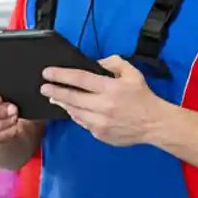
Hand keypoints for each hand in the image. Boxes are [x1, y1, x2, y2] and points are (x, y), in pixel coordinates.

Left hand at [40, 55, 168, 146]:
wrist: (154, 124)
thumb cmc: (143, 97)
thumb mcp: (132, 73)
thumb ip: (113, 63)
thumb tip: (96, 64)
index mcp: (111, 88)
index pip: (80, 79)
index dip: (61, 75)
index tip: (48, 73)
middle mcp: (103, 106)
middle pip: (71, 98)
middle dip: (55, 91)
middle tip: (44, 87)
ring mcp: (100, 123)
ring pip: (74, 112)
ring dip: (63, 104)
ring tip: (55, 97)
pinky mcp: (100, 134)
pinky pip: (83, 123)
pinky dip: (76, 115)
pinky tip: (73, 110)